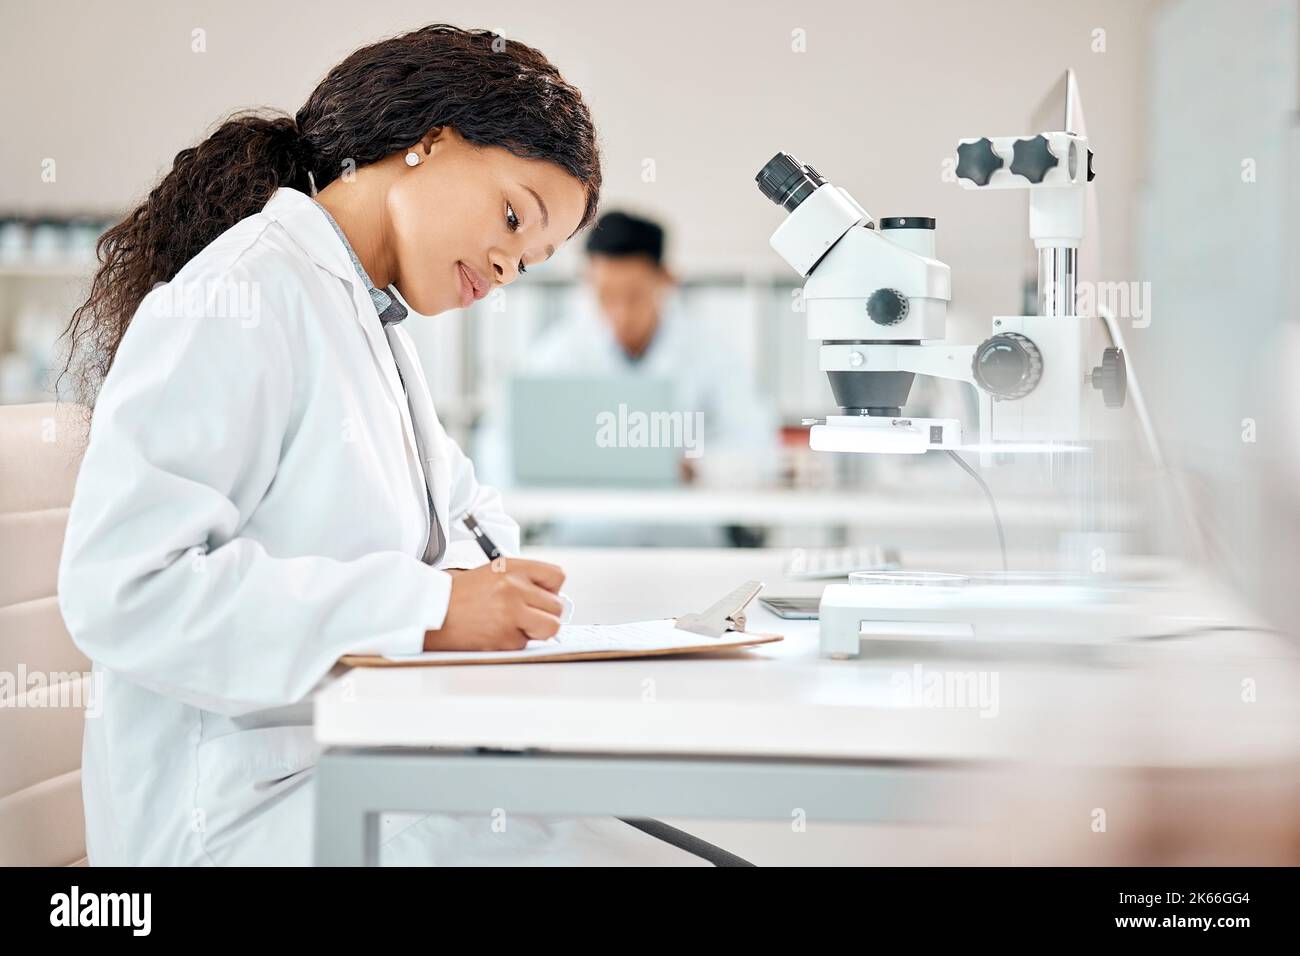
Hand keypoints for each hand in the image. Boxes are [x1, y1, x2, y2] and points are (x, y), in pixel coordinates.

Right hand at [425, 559, 564, 650]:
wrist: (430, 610)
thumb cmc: (460, 594)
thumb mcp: (492, 573)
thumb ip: (522, 582)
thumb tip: (553, 601)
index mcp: (512, 568)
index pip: (557, 576)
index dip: (552, 590)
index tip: (542, 597)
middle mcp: (514, 588)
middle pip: (557, 606)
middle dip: (545, 614)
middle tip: (526, 617)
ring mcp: (511, 613)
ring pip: (551, 627)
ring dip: (536, 631)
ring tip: (514, 626)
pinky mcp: (504, 638)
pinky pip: (525, 644)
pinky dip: (512, 643)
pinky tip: (493, 634)